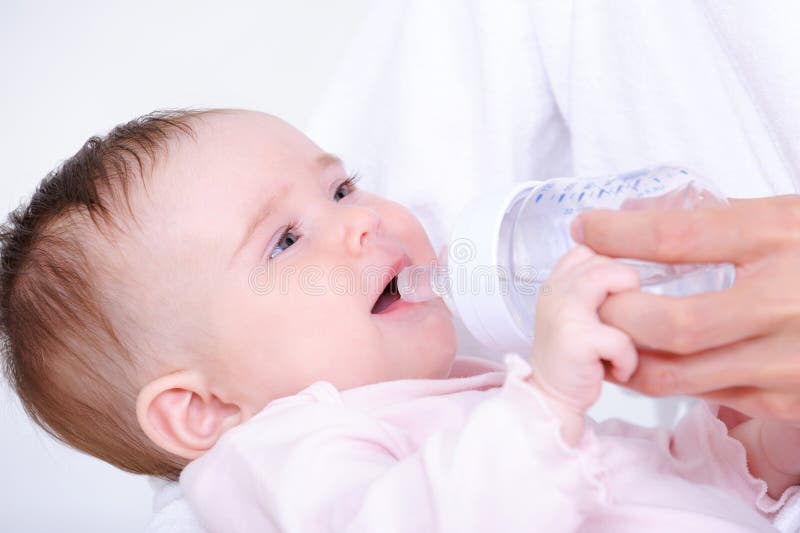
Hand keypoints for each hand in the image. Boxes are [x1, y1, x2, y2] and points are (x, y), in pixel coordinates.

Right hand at [529, 245, 638, 442]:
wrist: (550, 401)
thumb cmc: (572, 360)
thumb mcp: (575, 315)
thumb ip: (594, 290)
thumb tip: (637, 274)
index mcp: (555, 283)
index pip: (588, 250)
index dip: (610, 266)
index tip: (616, 296)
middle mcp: (554, 292)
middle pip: (604, 260)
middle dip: (627, 287)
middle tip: (626, 319)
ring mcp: (563, 313)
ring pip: (612, 279)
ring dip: (632, 310)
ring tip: (624, 336)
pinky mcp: (577, 340)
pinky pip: (621, 335)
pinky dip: (628, 357)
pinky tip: (618, 368)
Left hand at [572, 195, 799, 421]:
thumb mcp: (785, 216)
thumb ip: (712, 217)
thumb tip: (632, 215)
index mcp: (784, 238)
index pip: (680, 237)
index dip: (619, 234)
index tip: (587, 228)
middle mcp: (788, 303)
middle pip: (671, 323)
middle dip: (615, 311)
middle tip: (593, 295)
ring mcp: (789, 361)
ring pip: (676, 374)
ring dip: (626, 353)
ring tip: (607, 331)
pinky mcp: (786, 401)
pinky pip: (704, 394)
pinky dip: (665, 375)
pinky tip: (650, 355)